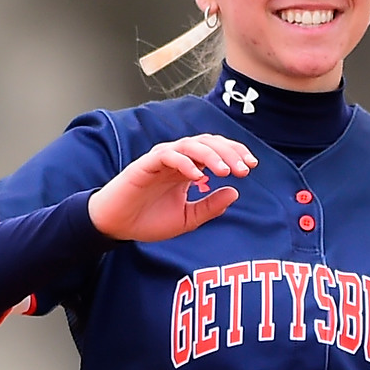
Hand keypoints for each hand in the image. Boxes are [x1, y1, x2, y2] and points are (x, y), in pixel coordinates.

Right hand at [88, 134, 255, 241]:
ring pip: (190, 145)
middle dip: (229, 153)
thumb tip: (235, 192)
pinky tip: (198, 176)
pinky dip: (185, 163)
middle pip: (207, 143)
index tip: (252, 166)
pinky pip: (168, 156)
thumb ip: (210, 206)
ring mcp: (161, 160)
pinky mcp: (145, 165)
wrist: (117, 226)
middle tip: (244, 169)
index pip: (216, 150)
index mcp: (188, 168)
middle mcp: (177, 160)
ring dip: (210, 155)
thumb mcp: (188, 218)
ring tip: (224, 171)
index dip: (235, 154)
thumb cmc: (148, 220)